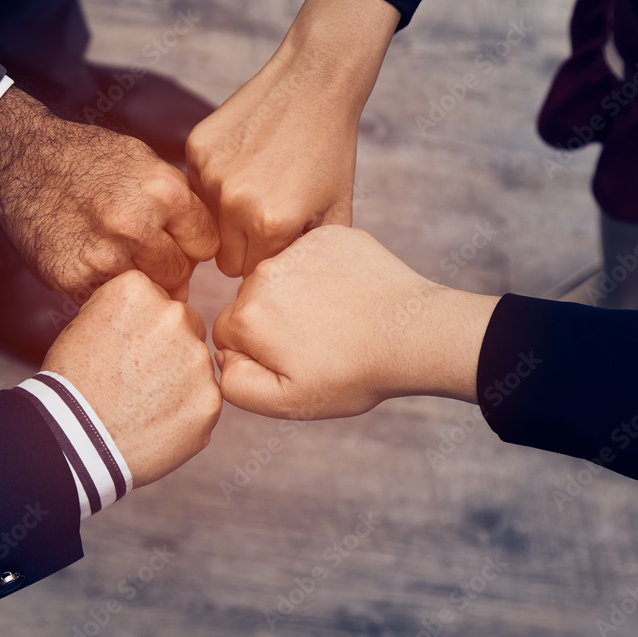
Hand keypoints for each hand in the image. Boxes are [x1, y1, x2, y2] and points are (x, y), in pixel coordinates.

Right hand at [0, 87, 218, 303]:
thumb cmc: (89, 159)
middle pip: (180, 273)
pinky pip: (110, 298)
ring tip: (118, 256)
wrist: (22, 161)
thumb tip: (209, 250)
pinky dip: (105, 289)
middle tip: (142, 250)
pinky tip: (91, 261)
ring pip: (149, 291)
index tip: (174, 239)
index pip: (206, 245)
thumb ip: (180, 204)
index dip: (191, 244)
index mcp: (165, 192)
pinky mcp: (74, 277)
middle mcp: (138, 225)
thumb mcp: (146, 163)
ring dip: (139, 281)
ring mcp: (105, 255)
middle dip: (168, 266)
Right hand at [42, 270, 220, 486]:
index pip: (160, 301)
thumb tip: (149, 314)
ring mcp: (197, 360)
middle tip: (138, 379)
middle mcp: (175, 317)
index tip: (128, 349)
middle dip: (170, 350)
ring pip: (197, 366)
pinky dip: (186, 413)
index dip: (144, 328)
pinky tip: (156, 423)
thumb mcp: (85, 323)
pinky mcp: (210, 400)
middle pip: (186, 328)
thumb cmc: (71, 383)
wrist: (74, 439)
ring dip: (179, 381)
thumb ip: (127, 310)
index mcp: (140, 291)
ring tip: (143, 404)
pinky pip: (203, 401)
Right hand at [186, 0, 398, 277]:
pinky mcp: (196, 149)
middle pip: (222, 256)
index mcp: (271, 226)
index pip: (247, 273)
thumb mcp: (336, 210)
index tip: (275, 240)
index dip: (262, 259)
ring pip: (206, 222)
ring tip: (256, 184)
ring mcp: (210, 175)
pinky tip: (243, 158)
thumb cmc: (330, 150)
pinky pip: (196, 187)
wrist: (315, 82)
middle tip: (263, 218)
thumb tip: (287, 291)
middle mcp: (235, 204)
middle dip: (240, 245)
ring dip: (224, 214)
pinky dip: (215, 181)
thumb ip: (309, 257)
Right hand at [212, 226, 499, 418]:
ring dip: (298, 294)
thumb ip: (234, 385)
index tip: (295, 360)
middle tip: (318, 342)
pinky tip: (349, 295)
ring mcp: (298, 249)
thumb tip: (222, 356)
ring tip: (336, 319)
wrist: (416, 334)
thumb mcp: (286, 402)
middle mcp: (263, 273)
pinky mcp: (329, 234)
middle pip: (251, 302)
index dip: (259, 353)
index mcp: (247, 315)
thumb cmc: (352, 374)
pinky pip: (310, 255)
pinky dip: (324, 273)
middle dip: (275, 322)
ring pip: (280, 276)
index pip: (228, 333)